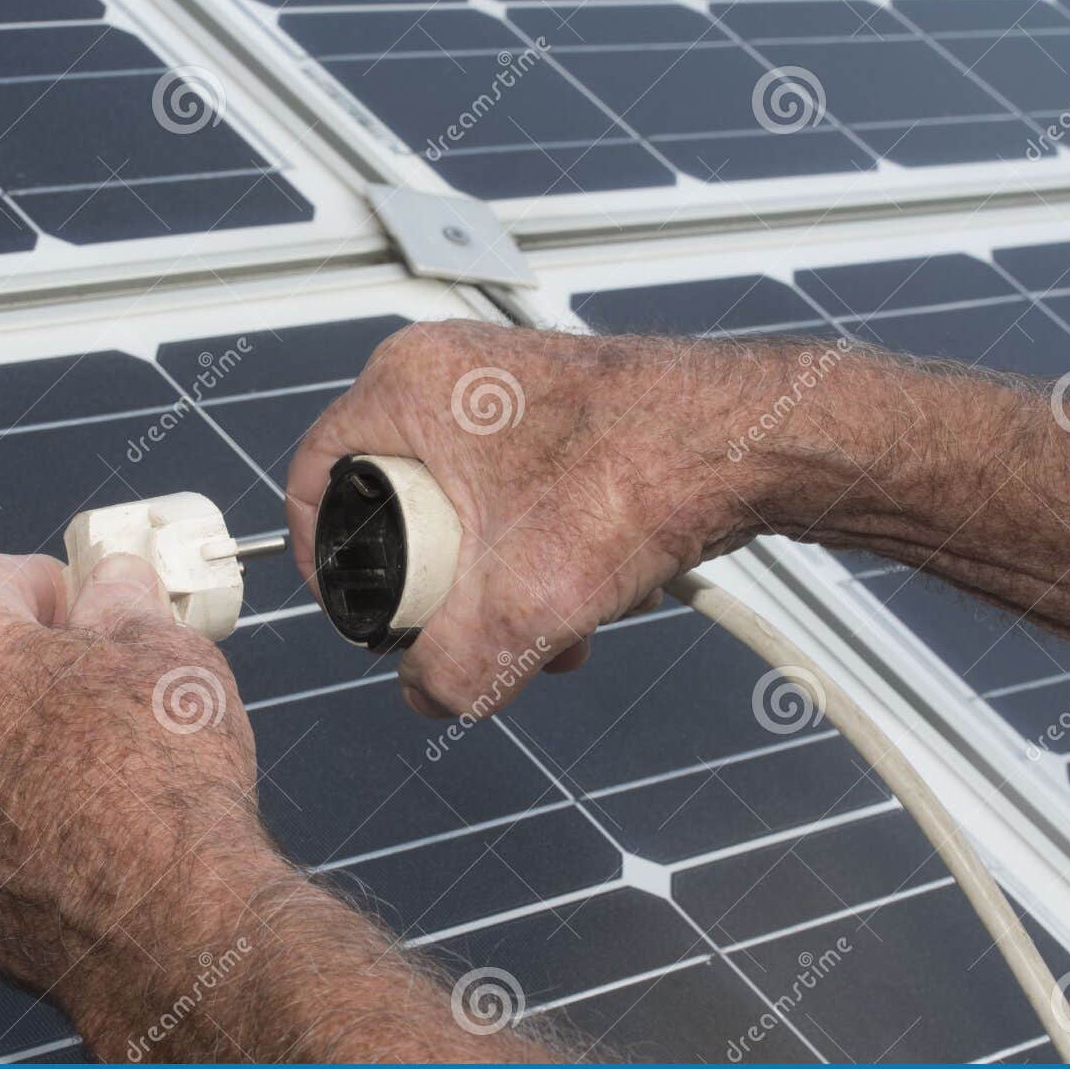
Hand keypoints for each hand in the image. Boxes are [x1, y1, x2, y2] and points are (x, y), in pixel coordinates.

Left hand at [0, 552, 278, 1045]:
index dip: (49, 585)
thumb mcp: (165, 651)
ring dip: (2, 749)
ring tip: (90, 763)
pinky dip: (4, 830)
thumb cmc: (163, 777)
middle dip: (17, 665)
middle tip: (93, 678)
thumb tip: (116, 585)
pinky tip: (72, 835)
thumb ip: (123, 604)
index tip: (85, 602)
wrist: (168, 922)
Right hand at [287, 321, 781, 717]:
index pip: (317, 480)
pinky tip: (592, 596)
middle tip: (467, 630)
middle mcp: (449, 372)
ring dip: (501, 584)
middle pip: (399, 506)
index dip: (324, 564)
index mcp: (406, 387)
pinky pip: (517, 496)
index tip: (353, 613)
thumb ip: (450, 672)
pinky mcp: (558, 413)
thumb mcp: (516, 608)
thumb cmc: (642, 473)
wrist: (751, 441)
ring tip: (553, 628)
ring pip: (467, 509)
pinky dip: (542, 553)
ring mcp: (506, 387)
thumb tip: (429, 696)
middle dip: (441, 591)